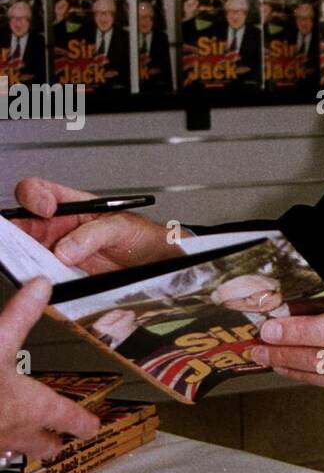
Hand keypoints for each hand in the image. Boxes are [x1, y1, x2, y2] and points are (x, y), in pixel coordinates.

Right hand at [0, 279, 101, 459]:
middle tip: (58, 438)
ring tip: (21, 438)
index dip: (84, 422)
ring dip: (20, 446)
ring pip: (14, 452)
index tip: (94, 427)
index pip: (70, 419)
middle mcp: (18, 432)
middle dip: (52, 441)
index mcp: (34, 407)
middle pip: (44, 446)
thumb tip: (42, 285)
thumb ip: (20, 316)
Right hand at [12, 176, 178, 275]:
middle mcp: (60, 226)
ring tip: (40, 264)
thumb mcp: (122, 227)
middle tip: (28, 244)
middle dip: (19, 233)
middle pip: (24, 224)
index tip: (46, 209)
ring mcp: (59, 251)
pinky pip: (44, 275)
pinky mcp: (64, 274)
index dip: (34, 196)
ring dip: (28, 258)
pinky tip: (48, 281)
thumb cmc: (142, 236)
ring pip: (29, 251)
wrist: (154, 263)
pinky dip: (41, 279)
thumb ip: (93, 234)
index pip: (39, 191)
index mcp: (72, 205)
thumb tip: (65, 250)